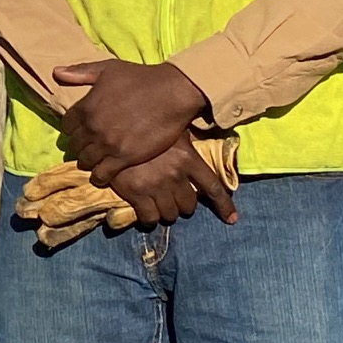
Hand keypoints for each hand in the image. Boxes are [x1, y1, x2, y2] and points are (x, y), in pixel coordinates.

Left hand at [51, 58, 209, 184]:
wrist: (171, 93)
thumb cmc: (140, 78)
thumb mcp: (107, 69)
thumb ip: (80, 72)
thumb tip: (56, 72)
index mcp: (86, 107)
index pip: (66, 125)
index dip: (71, 129)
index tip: (77, 131)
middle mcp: (92, 127)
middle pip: (74, 145)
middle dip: (78, 147)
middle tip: (84, 149)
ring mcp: (108, 144)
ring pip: (86, 161)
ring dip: (87, 162)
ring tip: (93, 162)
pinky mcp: (125, 158)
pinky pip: (103, 174)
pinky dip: (100, 176)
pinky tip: (103, 175)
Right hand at [107, 135, 238, 227]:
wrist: (111, 127)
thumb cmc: (142, 123)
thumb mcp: (170, 127)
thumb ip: (185, 140)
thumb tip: (204, 136)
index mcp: (187, 158)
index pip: (213, 188)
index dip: (224, 206)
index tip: (231, 219)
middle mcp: (175, 175)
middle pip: (189, 205)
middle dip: (183, 203)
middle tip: (174, 197)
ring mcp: (156, 186)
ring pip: (171, 214)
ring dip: (167, 211)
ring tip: (159, 203)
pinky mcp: (136, 194)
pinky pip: (149, 217)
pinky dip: (149, 218)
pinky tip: (145, 210)